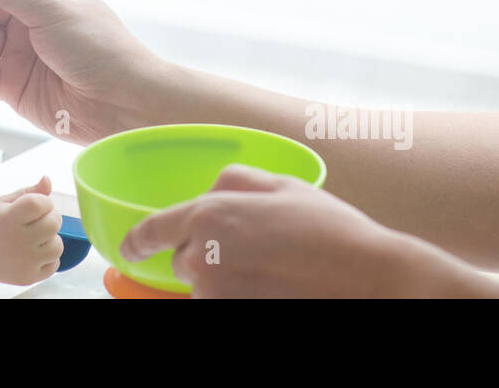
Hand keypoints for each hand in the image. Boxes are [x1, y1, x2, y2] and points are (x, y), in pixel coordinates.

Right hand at [0, 175, 63, 284]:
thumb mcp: (3, 202)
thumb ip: (29, 192)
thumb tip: (48, 180)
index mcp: (9, 219)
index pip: (41, 204)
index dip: (44, 201)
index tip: (35, 205)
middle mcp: (18, 241)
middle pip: (54, 223)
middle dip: (50, 217)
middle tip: (35, 221)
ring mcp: (24, 262)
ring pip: (57, 245)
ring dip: (50, 239)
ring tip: (34, 238)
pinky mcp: (28, 277)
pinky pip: (54, 264)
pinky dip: (48, 258)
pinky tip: (33, 253)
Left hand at [118, 164, 431, 297]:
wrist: (369, 281)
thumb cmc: (330, 231)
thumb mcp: (282, 185)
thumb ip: (234, 181)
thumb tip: (209, 190)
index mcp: (210, 215)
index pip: (153, 230)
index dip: (137, 240)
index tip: (130, 248)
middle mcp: (203, 258)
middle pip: (184, 259)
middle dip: (208, 252)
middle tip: (257, 248)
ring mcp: (217, 296)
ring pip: (206, 286)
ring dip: (226, 278)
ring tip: (275, 268)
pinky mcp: (233, 316)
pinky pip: (224, 303)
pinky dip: (240, 295)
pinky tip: (275, 285)